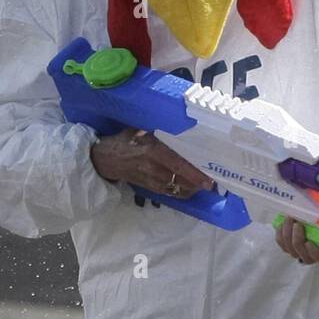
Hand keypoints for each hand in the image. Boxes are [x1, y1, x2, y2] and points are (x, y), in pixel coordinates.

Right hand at [91, 128, 214, 198]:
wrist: (105, 159)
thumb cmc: (126, 141)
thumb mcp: (141, 130)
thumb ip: (161, 132)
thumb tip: (185, 126)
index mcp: (152, 149)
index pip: (177, 162)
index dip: (194, 170)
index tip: (209, 174)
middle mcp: (153, 166)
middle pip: (181, 177)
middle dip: (198, 180)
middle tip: (214, 179)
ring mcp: (151, 179)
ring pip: (177, 188)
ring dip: (193, 187)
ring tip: (206, 183)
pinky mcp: (149, 188)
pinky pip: (170, 193)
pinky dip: (183, 192)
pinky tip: (192, 188)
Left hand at [274, 216, 318, 267]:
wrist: (315, 216)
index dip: (317, 254)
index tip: (309, 243)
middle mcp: (318, 256)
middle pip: (306, 257)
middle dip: (298, 240)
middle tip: (297, 224)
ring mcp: (304, 254)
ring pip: (293, 252)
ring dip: (288, 236)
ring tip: (289, 219)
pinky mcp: (292, 249)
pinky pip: (283, 246)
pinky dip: (281, 236)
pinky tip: (282, 224)